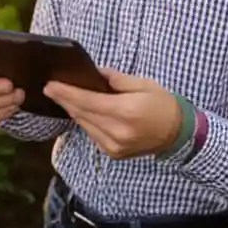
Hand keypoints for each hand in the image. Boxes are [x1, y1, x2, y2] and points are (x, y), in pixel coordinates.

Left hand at [42, 67, 180, 158]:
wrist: (178, 134)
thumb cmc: (162, 104)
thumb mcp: (142, 84)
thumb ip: (115, 79)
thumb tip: (94, 74)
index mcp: (125, 111)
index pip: (88, 101)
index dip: (67, 93)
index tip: (50, 85)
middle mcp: (117, 132)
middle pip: (82, 114)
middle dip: (65, 100)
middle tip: (50, 88)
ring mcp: (114, 146)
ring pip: (84, 125)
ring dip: (74, 111)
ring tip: (64, 97)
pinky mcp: (113, 153)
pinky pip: (92, 134)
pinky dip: (86, 122)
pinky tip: (82, 111)